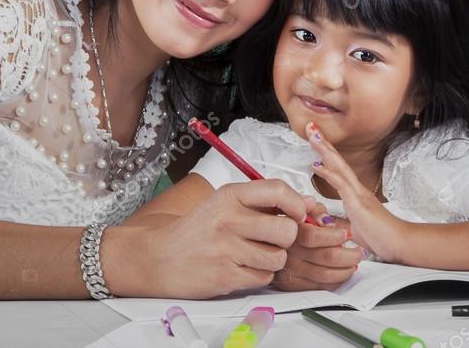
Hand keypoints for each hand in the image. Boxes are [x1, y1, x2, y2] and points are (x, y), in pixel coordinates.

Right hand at [106, 180, 305, 298]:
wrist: (159, 258)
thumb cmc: (198, 230)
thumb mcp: (226, 203)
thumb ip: (265, 202)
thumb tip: (308, 204)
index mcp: (229, 196)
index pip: (278, 190)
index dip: (296, 204)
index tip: (297, 213)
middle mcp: (228, 220)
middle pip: (287, 229)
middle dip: (287, 238)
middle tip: (273, 238)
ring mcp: (226, 250)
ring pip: (278, 257)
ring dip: (273, 259)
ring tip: (254, 254)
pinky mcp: (225, 276)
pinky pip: (264, 277)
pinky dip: (259, 275)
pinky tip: (242, 267)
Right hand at [272, 212, 362, 290]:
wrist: (270, 240)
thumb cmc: (291, 223)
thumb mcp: (303, 209)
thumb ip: (316, 210)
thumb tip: (327, 221)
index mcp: (291, 232)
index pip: (315, 237)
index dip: (335, 236)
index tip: (346, 234)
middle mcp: (289, 253)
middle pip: (326, 258)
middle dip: (350, 255)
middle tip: (358, 251)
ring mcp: (290, 271)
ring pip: (326, 276)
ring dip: (347, 270)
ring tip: (354, 262)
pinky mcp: (292, 284)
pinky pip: (320, 287)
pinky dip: (337, 281)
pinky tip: (343, 272)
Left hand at [306, 122, 406, 261]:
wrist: (399, 244)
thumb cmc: (381, 237)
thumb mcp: (353, 229)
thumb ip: (339, 222)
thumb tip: (324, 219)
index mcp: (356, 194)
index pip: (338, 168)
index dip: (327, 153)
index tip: (315, 140)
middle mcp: (357, 190)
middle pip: (338, 161)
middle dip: (324, 144)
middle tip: (311, 128)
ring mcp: (359, 194)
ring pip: (339, 167)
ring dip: (325, 151)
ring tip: (313, 137)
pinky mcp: (359, 204)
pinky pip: (342, 185)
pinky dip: (329, 173)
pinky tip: (317, 165)